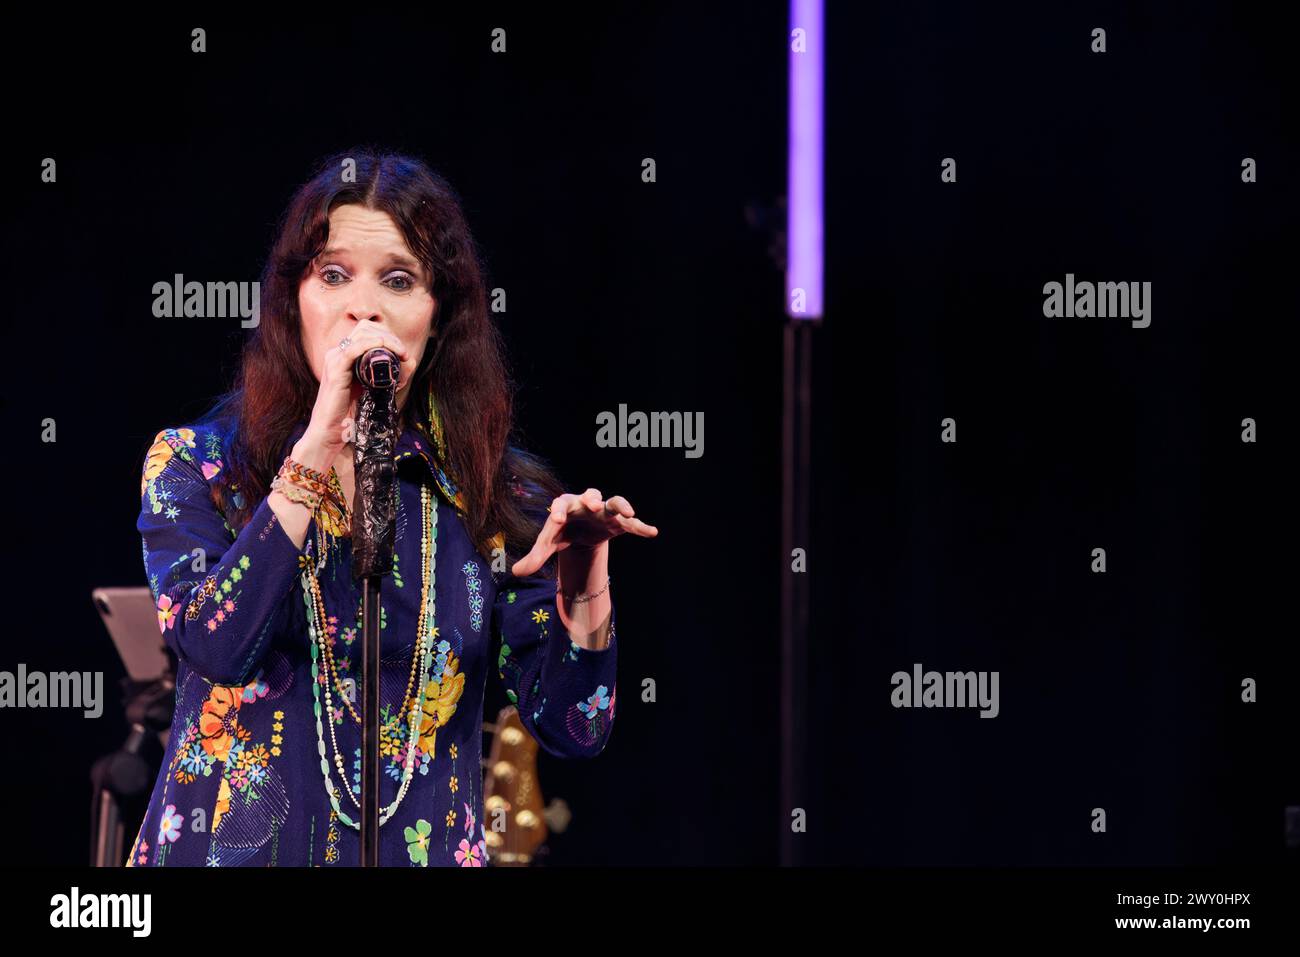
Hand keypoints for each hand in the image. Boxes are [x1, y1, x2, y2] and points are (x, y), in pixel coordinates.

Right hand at [304, 323, 411, 459]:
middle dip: (390, 336)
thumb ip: (391, 376)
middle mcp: (338, 353)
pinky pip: (353, 349)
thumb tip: (411, 361)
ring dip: (387, 340)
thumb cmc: (350, 415)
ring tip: (401, 354)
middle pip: (366, 328)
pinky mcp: (335, 370)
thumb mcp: (376, 391)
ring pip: (362, 334)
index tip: (403, 353)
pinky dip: (372, 345)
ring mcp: (335, 360)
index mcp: (345, 356)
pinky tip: (385, 350)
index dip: (388, 336)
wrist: (329, 433)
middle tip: (403, 353)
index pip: (367, 331)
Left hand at [511, 488, 657, 577]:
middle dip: (591, 499)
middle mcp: (585, 504)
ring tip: (629, 512)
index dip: (558, 511)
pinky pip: (631, 524)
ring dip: (620, 505)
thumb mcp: (547, 544)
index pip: (560, 505)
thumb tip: (516, 572)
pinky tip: (652, 532)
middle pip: (589, 495)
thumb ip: (535, 556)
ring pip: (613, 502)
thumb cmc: (561, 533)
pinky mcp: (617, 522)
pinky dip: (641, 527)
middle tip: (592, 504)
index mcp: (564, 506)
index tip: (557, 519)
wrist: (579, 533)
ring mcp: (603, 511)